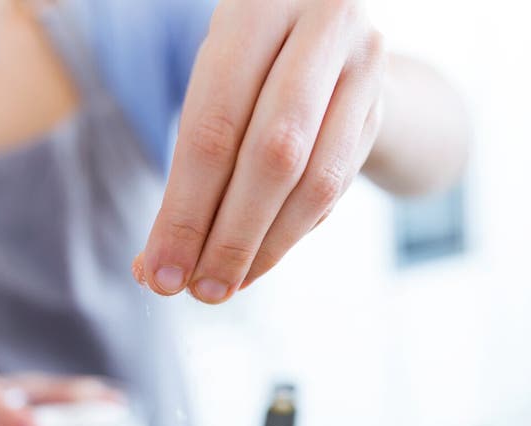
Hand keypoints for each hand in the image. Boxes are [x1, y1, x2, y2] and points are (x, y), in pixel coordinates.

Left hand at [133, 0, 384, 302]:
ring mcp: (362, 65)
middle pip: (273, 156)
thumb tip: (152, 269)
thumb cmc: (248, 71)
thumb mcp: (210, 91)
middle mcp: (320, 23)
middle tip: (199, 291)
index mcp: (256, 7)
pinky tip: (258, 261)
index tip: (160, 272)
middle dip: (230, 237)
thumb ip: (185, 172)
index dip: (185, 211)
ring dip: (265, 247)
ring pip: (315, 181)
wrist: (328, 39)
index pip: (213, 128)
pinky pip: (334, 190)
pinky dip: (290, 234)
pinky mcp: (379, 108)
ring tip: (225, 285)